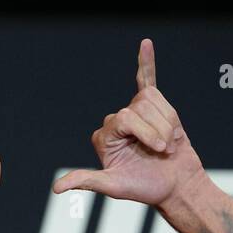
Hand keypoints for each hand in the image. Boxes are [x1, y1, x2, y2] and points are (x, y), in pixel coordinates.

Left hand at [52, 38, 204, 206]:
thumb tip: (57, 188)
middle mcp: (116, 121)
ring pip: (154, 101)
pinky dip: (147, 62)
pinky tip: (146, 44)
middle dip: (159, 130)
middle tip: (165, 151)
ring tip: (169, 144)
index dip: (147, 132)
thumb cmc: (146, 188)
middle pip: (140, 108)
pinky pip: (147, 79)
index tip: (160, 152)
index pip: (126, 118)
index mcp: (104, 136)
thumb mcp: (114, 186)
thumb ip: (87, 181)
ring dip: (169, 123)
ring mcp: (135, 112)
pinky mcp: (152, 108)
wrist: (176, 185)